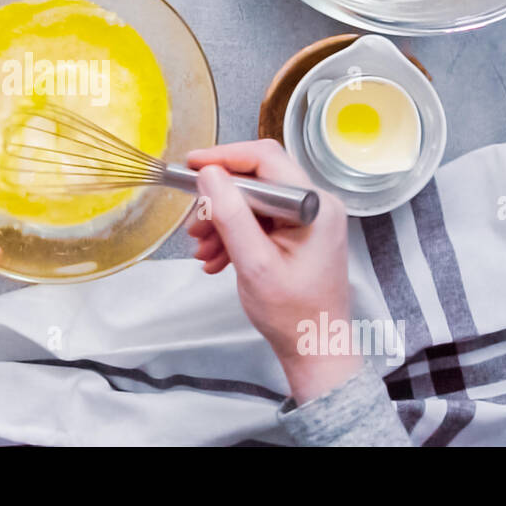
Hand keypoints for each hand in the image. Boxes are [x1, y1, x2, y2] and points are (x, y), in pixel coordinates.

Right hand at [186, 139, 358, 403]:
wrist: (314, 347)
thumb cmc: (292, 313)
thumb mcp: (254, 263)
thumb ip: (231, 215)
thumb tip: (208, 174)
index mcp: (313, 205)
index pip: (265, 160)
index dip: (224, 158)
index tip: (190, 166)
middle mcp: (315, 204)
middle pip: (256, 181)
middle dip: (219, 201)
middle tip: (193, 226)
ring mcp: (307, 219)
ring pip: (252, 202)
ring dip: (222, 222)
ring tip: (202, 250)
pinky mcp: (297, 233)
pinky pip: (258, 221)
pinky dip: (234, 235)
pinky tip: (216, 258)